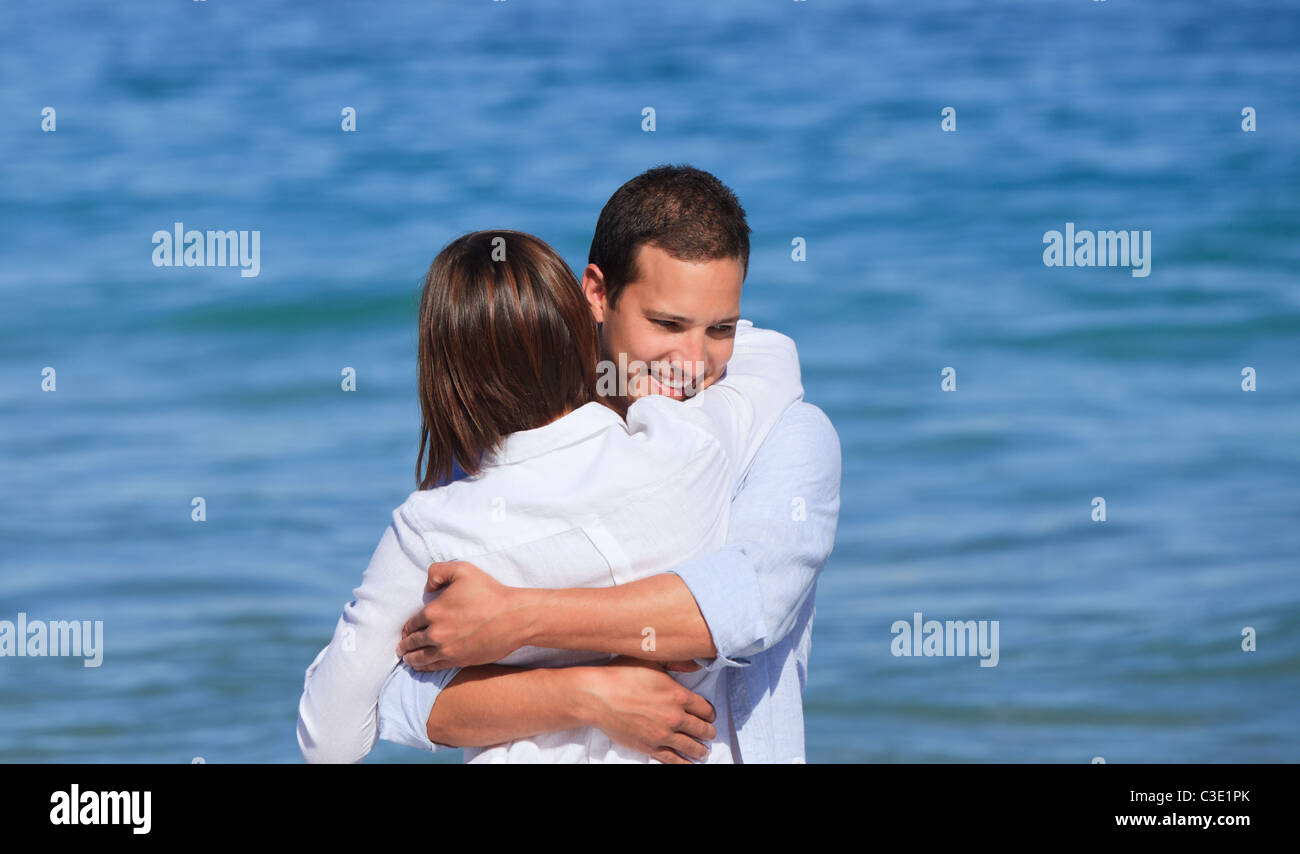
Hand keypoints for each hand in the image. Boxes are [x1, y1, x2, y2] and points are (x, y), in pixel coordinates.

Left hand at [397, 560, 530, 669]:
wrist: (513, 617)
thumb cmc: (490, 592)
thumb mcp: (463, 570)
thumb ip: (438, 571)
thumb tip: (427, 588)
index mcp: (434, 611)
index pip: (412, 623)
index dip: (407, 628)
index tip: (405, 631)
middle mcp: (436, 633)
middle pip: (413, 642)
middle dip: (405, 645)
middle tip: (401, 648)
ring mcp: (448, 649)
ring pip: (421, 657)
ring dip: (411, 658)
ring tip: (407, 659)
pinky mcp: (459, 661)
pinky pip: (435, 667)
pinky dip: (424, 668)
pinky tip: (421, 667)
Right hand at [574, 656, 717, 763]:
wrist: (598, 696)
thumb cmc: (621, 675)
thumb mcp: (651, 660)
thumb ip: (676, 662)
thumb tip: (695, 664)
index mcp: (678, 695)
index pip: (705, 709)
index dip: (710, 713)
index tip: (710, 716)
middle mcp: (675, 716)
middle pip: (701, 729)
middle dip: (708, 732)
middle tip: (709, 733)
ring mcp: (662, 734)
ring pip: (691, 746)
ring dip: (700, 750)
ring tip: (703, 752)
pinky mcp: (649, 747)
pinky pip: (672, 759)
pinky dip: (683, 763)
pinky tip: (689, 764)